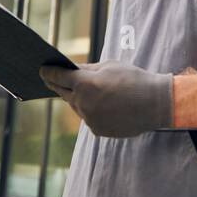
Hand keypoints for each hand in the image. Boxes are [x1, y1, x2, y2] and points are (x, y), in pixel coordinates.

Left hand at [40, 60, 173, 137]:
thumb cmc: (133, 79)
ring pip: (77, 107)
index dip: (48, 73)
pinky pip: (89, 118)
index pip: (58, 78)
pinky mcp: (98, 130)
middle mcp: (83, 103)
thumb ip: (87, 69)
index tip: (42, 71)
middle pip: (64, 94)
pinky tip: (103, 104)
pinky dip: (92, 110)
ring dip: (78, 99)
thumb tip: (73, 70)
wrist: (155, 103)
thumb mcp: (109, 66)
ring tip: (84, 91)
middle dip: (60, 86)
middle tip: (54, 80)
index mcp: (84, 84)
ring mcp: (89, 119)